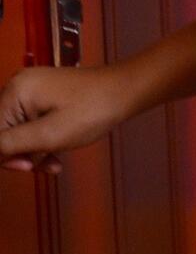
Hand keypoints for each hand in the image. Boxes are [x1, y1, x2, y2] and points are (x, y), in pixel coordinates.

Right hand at [0, 65, 135, 172]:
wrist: (125, 92)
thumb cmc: (90, 112)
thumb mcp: (47, 135)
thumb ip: (9, 145)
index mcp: (15, 91)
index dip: (4, 156)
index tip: (27, 166)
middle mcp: (19, 87)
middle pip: (3, 133)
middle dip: (20, 155)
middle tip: (41, 166)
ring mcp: (32, 90)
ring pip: (18, 133)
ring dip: (33, 153)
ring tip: (53, 163)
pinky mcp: (44, 97)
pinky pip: (31, 126)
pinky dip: (41, 143)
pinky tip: (55, 157)